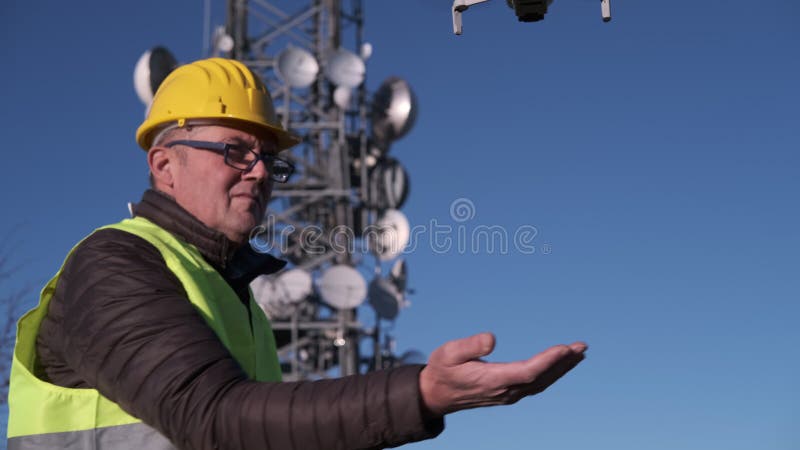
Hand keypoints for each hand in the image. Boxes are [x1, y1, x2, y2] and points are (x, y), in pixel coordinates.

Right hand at [419, 332, 586, 415]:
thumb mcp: (448, 352)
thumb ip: (470, 345)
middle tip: (582, 347)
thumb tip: (492, 338)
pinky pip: (536, 384)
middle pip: (541, 378)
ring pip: (541, 382)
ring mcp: (508, 394)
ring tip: (578, 354)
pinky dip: (551, 373)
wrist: (436, 394)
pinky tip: (559, 365)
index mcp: (491, 380)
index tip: (565, 348)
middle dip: (563, 362)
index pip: (527, 371)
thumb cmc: (442, 369)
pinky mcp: (508, 393)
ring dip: (561, 369)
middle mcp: (504, 390)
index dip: (548, 361)